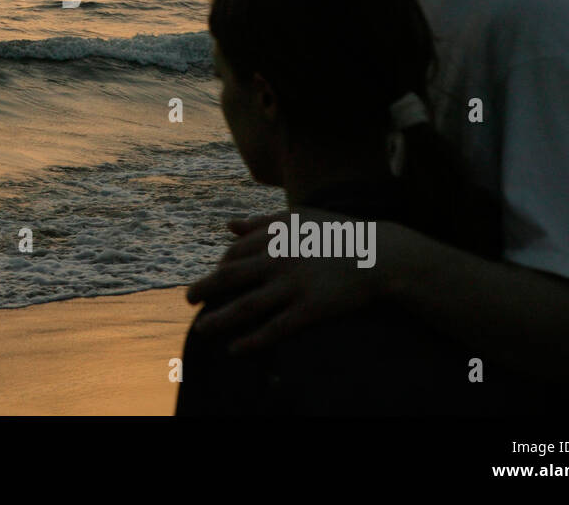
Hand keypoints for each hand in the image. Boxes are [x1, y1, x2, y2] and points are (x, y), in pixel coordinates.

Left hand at [186, 208, 389, 354]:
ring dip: (218, 320)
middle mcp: (278, 257)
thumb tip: (228, 226)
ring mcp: (293, 284)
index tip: (214, 281)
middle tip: (189, 300)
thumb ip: (261, 223)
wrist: (380, 254)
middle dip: (203, 290)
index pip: (233, 254)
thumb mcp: (298, 218)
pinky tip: (235, 349)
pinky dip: (251, 341)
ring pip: (245, 306)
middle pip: (228, 277)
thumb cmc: (336, 234)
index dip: (218, 269)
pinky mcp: (310, 308)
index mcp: (274, 234)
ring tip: (202, 329)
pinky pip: (274, 328)